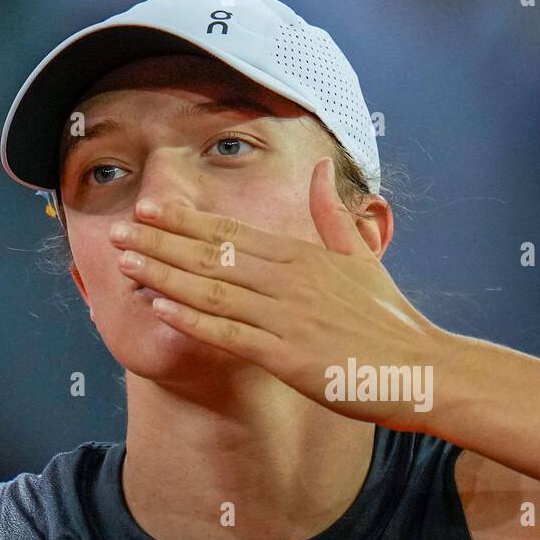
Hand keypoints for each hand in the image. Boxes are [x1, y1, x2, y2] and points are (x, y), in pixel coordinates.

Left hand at [109, 157, 451, 429]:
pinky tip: (162, 310)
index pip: (231, 232)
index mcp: (303, 255)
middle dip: (160, 243)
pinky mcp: (289, 356)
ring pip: (213, 291)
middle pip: (212, 255)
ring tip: (127, 267)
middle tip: (116, 233)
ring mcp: (287, 317)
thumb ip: (332, 215)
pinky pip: (230, 335)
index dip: (185, 221)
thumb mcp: (362, 257)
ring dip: (165, 277)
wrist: (422, 368)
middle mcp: (290, 279)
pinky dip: (193, 321)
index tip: (148, 210)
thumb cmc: (392, 319)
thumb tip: (319, 170)